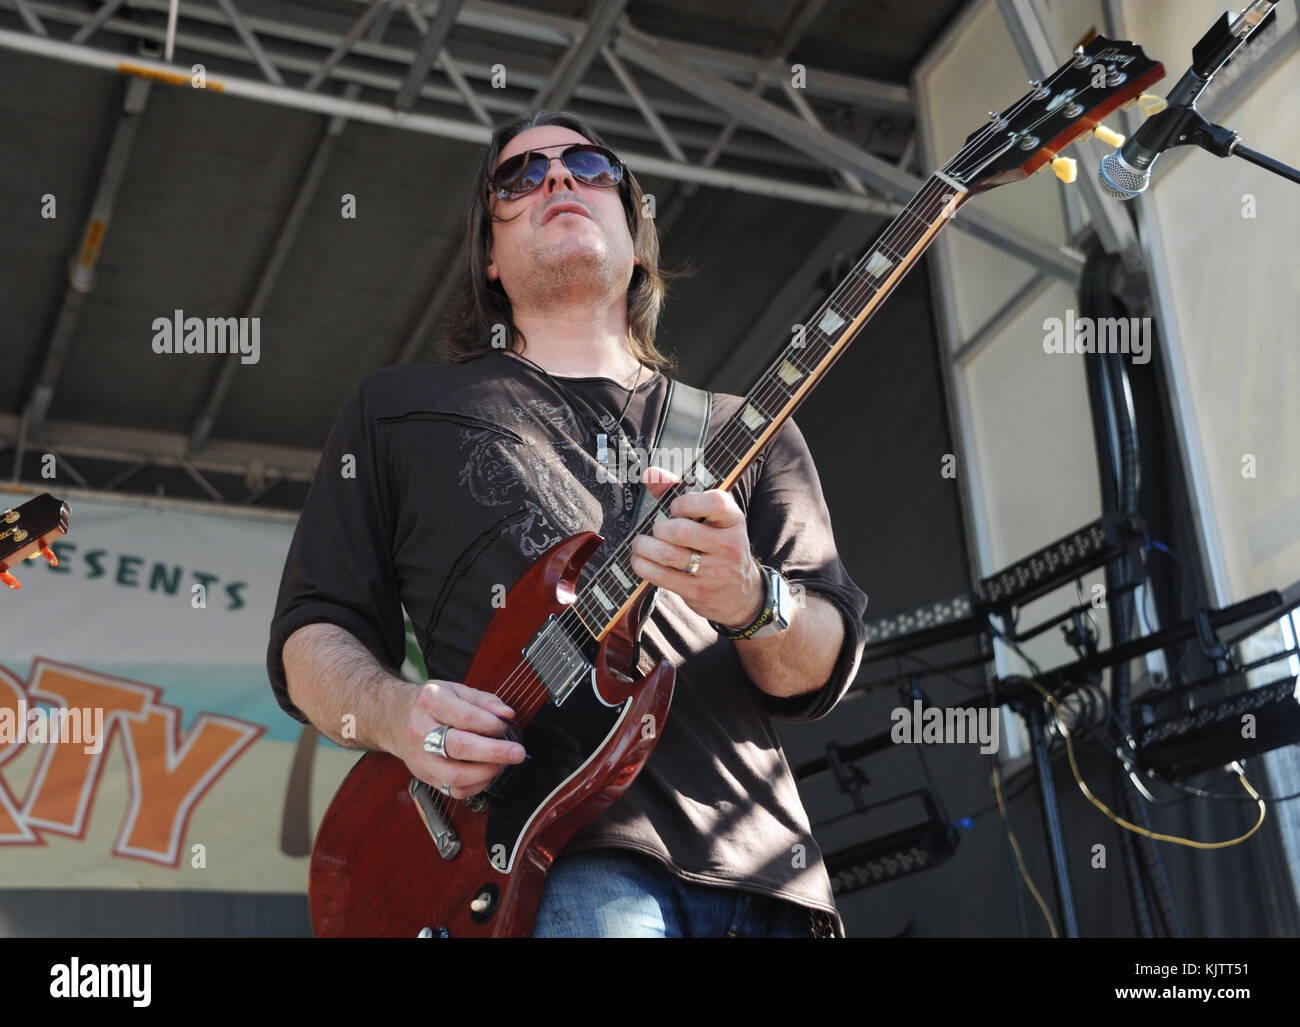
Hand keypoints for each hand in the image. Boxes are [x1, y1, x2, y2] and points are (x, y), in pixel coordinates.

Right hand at [392, 680, 525, 799]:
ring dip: (486, 772)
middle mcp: (420, 730)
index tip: (506, 726)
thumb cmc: (430, 704)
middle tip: (517, 752)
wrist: (394, 718)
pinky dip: (475, 786)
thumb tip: (507, 715)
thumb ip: (484, 700)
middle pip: (459, 747)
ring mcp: (419, 757)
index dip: (491, 724)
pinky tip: (486, 774)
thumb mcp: (455, 689)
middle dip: (495, 752)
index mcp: (430, 702)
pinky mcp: (423, 776)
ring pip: (455, 775)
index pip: (465, 717)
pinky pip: (452, 790)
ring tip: (502, 763)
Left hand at [628, 466, 765, 628]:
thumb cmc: (720, 547)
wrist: (741, 593)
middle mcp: (728, 546)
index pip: (715, 503)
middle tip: (655, 529)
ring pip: (668, 554)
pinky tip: (640, 560)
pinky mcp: (698, 591)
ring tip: (640, 544)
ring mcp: (714, 571)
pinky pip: (662, 576)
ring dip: (645, 547)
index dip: (687, 502)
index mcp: (733, 521)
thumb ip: (681, 494)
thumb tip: (652, 473)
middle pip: (682, 531)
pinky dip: (644, 566)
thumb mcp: (713, 520)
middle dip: (659, 528)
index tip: (675, 507)